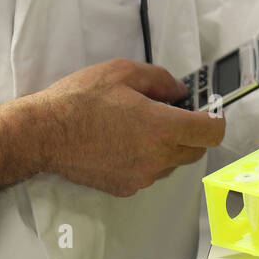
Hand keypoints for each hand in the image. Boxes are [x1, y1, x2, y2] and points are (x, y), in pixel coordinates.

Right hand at [20, 58, 223, 197]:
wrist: (43, 134)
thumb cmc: (80, 99)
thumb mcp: (123, 71)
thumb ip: (161, 80)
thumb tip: (181, 92)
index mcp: (162, 128)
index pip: (212, 132)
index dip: (215, 118)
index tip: (206, 109)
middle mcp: (157, 158)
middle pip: (196, 150)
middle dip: (192, 131)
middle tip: (171, 112)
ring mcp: (142, 177)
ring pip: (173, 163)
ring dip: (170, 146)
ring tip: (141, 125)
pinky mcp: (126, 187)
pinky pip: (150, 173)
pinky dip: (148, 158)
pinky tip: (125, 141)